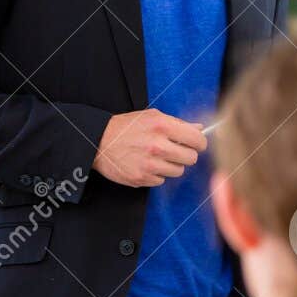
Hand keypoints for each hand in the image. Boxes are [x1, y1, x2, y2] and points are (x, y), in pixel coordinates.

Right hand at [92, 110, 207, 188]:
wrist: (97, 141)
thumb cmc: (126, 127)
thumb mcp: (151, 117)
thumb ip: (177, 123)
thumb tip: (199, 129)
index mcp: (162, 126)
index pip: (197, 140)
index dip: (199, 143)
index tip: (195, 144)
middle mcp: (157, 146)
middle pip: (191, 158)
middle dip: (186, 155)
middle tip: (175, 151)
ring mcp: (149, 164)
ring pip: (178, 171)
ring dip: (171, 165)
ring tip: (157, 157)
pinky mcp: (141, 178)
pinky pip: (162, 180)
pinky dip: (157, 174)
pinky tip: (146, 165)